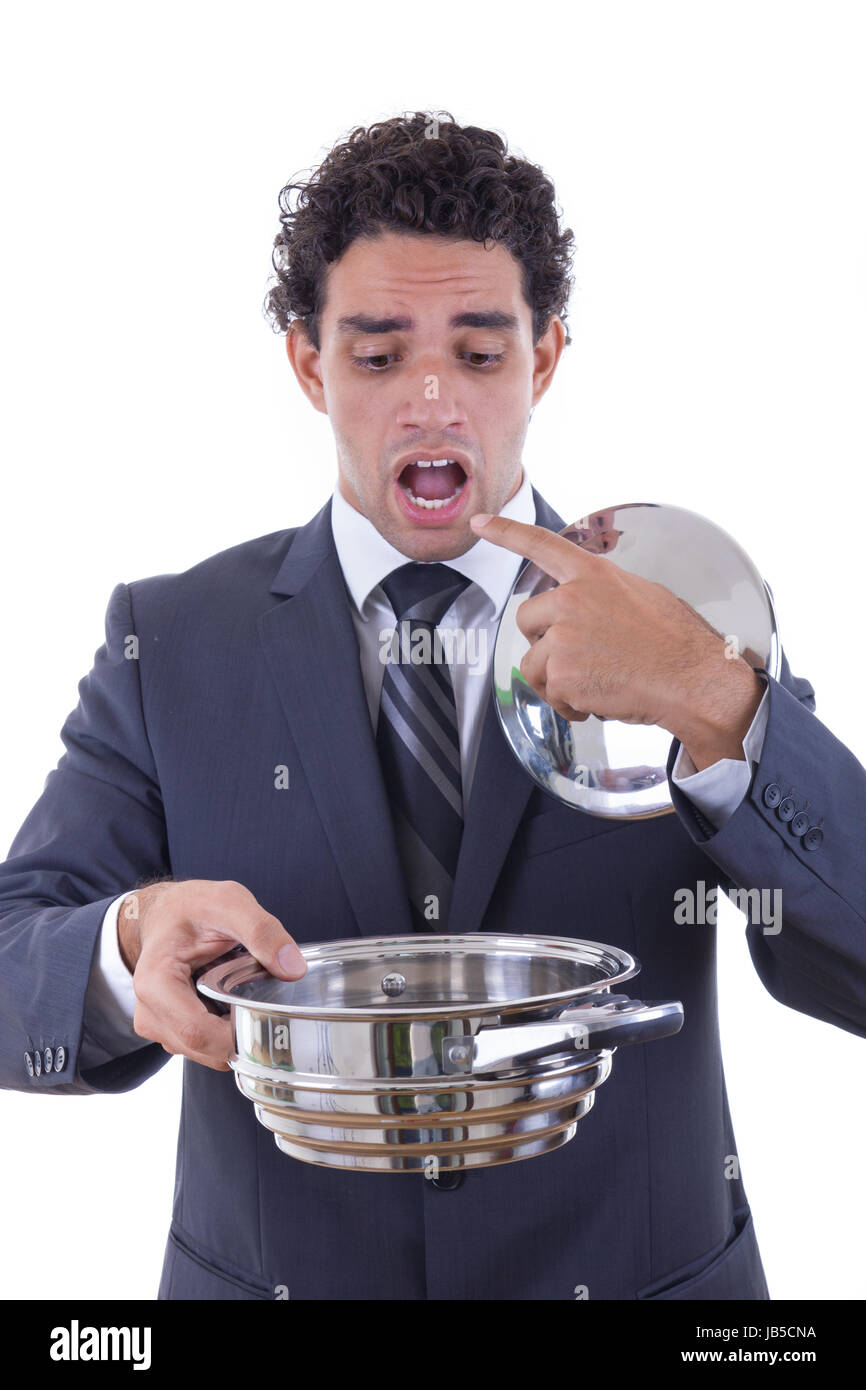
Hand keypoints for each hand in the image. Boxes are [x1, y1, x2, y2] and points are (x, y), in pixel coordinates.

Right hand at [117, 879, 305, 1070]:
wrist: (168, 912)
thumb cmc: (192, 907)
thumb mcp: (230, 903)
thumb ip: (262, 931)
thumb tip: (293, 969)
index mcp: (156, 983)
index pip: (197, 1033)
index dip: (237, 1036)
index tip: (267, 1018)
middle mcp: (150, 1012)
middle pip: (205, 1049)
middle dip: (241, 1034)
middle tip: (263, 1000)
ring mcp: (158, 1026)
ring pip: (208, 1053)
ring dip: (233, 1031)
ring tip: (239, 992)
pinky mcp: (170, 1031)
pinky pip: (206, 1047)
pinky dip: (226, 1030)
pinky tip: (229, 1000)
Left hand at [470, 512, 763, 759]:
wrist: (692, 679)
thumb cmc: (676, 642)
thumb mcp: (640, 595)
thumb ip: (599, 594)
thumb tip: (582, 610)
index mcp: (592, 574)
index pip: (539, 543)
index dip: (505, 531)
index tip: (479, 523)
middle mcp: (572, 599)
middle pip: (526, 619)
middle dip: (546, 642)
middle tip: (584, 656)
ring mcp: (563, 636)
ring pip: (532, 662)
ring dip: (556, 678)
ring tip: (597, 681)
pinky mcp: (561, 673)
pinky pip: (548, 693)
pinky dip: (569, 704)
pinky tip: (599, 698)